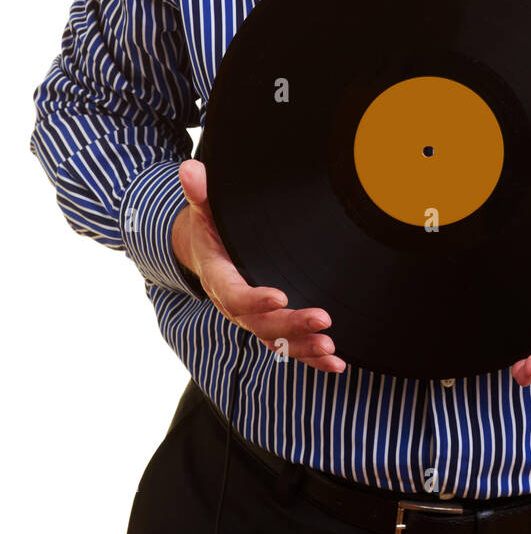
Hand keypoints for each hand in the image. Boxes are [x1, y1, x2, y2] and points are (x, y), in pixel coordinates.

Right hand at [171, 159, 345, 373]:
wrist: (205, 251)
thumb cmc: (210, 228)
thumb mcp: (203, 209)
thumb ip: (200, 193)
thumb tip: (190, 169)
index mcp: (220, 279)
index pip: (235, 295)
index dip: (255, 299)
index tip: (280, 296)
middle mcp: (236, 305)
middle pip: (261, 325)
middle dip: (291, 325)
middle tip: (321, 320)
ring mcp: (253, 319)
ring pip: (277, 342)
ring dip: (304, 348)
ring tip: (331, 349)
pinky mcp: (270, 326)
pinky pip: (290, 347)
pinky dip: (312, 359)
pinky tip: (336, 364)